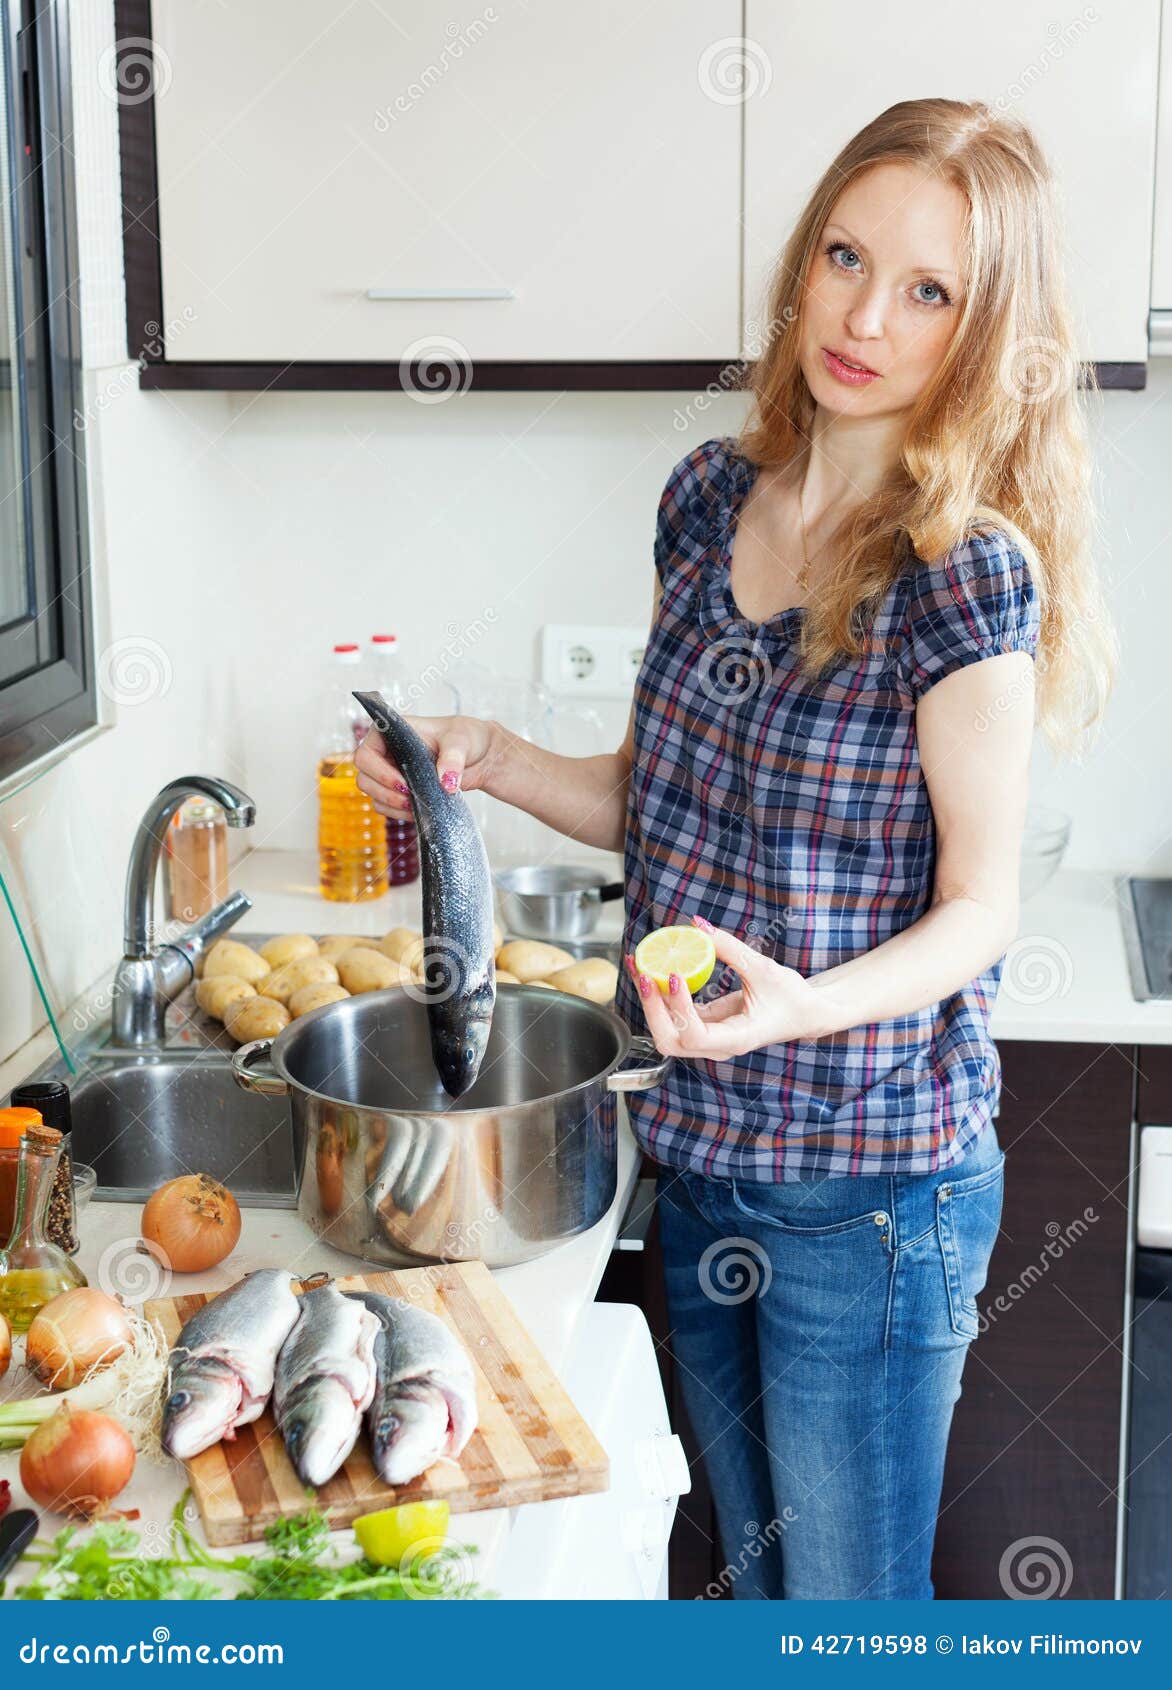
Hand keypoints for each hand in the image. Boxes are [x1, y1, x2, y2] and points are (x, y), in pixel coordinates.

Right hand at [355, 714, 499, 816]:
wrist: (479, 757)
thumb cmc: (466, 738)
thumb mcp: (461, 740)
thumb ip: (453, 758)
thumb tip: (446, 781)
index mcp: (390, 731)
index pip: (365, 754)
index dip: (379, 772)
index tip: (404, 784)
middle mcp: (384, 752)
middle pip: (364, 778)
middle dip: (385, 792)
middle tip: (411, 798)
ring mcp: (389, 772)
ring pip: (372, 795)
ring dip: (391, 805)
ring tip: (417, 805)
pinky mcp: (398, 791)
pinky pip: (386, 807)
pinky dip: (399, 813)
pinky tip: (420, 811)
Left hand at [625, 916, 831, 1059]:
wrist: (804, 1013)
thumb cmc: (791, 997)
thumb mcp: (763, 969)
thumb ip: (730, 948)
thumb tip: (698, 924)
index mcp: (736, 1039)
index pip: (695, 1034)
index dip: (678, 1008)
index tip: (675, 975)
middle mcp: (718, 1046)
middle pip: (670, 1040)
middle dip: (652, 1008)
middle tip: (644, 972)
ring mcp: (709, 1039)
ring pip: (668, 1030)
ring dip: (650, 1001)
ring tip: (638, 965)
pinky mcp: (705, 1025)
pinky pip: (676, 1015)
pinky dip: (661, 995)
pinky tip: (650, 969)